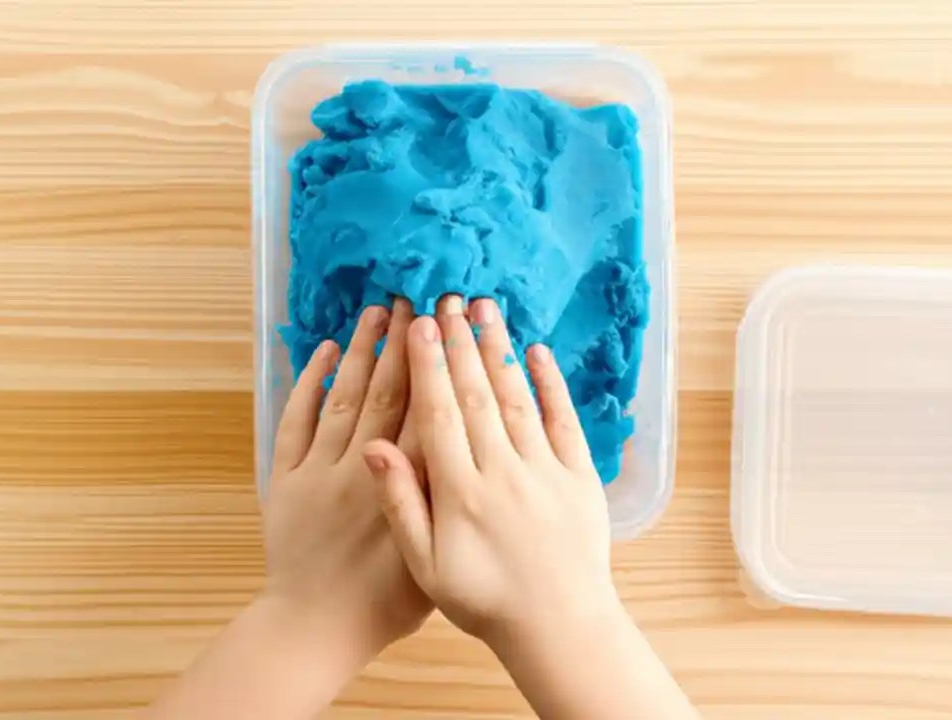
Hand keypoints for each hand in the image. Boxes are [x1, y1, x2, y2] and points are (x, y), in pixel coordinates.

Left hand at [263, 297, 431, 672]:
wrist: (317, 627)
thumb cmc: (386, 601)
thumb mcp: (436, 556)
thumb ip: (449, 500)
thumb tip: (468, 450)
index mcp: (410, 486)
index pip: (429, 411)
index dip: (440, 364)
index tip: (450, 325)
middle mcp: (367, 468)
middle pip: (390, 392)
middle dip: (406, 342)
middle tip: (419, 296)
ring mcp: (323, 470)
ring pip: (346, 396)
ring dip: (364, 350)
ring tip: (379, 309)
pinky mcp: (287, 478)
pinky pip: (297, 420)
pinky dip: (310, 383)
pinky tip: (327, 351)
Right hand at [363, 295, 618, 644]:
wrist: (558, 625)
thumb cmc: (485, 600)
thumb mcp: (427, 564)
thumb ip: (401, 503)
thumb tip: (372, 447)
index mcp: (461, 492)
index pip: (439, 414)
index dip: (428, 366)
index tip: (419, 326)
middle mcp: (503, 472)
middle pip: (478, 395)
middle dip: (461, 343)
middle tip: (448, 299)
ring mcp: (545, 470)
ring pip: (518, 398)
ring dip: (500, 351)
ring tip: (486, 309)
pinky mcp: (579, 476)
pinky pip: (563, 421)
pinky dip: (551, 384)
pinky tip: (537, 351)